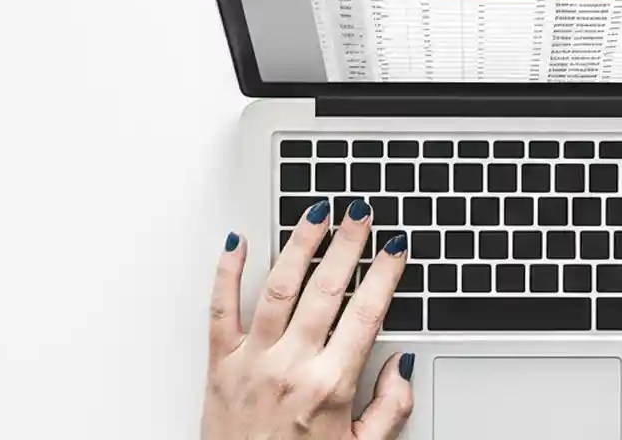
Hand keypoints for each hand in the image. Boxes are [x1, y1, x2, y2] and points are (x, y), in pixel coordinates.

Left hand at [202, 199, 413, 439]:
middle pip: (326, 289)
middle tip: (360, 214)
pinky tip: (238, 242)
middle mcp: (290, 367)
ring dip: (301, 244)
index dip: (385, 275)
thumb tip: (402, 366)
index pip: (366, 313)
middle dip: (348, 244)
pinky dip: (227, 271)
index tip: (395, 249)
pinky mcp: (219, 364)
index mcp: (330, 386)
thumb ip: (390, 408)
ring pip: (279, 287)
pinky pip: (220, 308)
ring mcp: (252, 361)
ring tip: (316, 214)